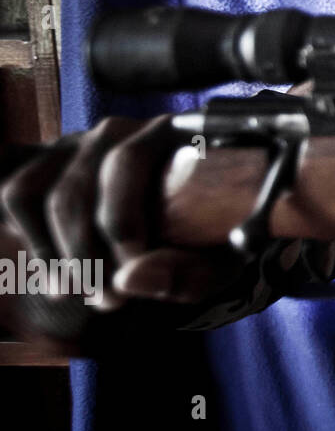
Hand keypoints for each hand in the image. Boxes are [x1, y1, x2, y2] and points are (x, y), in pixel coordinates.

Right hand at [0, 116, 245, 346]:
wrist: (196, 228)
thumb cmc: (214, 239)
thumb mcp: (220, 260)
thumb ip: (187, 271)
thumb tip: (130, 281)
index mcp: (173, 133)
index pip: (127, 161)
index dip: (119, 220)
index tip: (127, 273)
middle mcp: (122, 129)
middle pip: (79, 186)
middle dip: (86, 254)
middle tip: (110, 301)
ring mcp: (81, 144)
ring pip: (41, 194)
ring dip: (56, 255)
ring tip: (87, 293)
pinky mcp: (51, 166)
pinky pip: (17, 195)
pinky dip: (33, 243)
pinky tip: (62, 279)